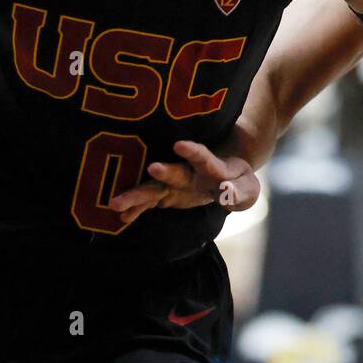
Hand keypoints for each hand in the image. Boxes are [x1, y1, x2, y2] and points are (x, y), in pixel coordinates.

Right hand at [107, 140, 260, 224]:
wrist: (222, 174)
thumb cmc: (237, 181)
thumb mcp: (248, 188)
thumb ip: (240, 193)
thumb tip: (229, 196)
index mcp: (210, 166)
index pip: (203, 157)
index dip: (192, 151)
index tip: (179, 145)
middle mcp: (187, 170)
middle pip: (173, 172)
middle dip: (162, 173)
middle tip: (150, 169)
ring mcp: (174, 182)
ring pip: (153, 188)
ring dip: (136, 196)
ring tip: (115, 205)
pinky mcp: (166, 194)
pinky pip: (149, 203)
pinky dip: (136, 210)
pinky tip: (121, 218)